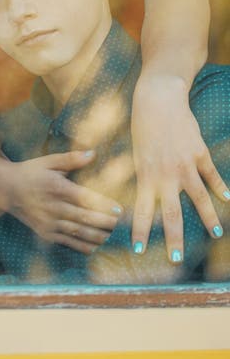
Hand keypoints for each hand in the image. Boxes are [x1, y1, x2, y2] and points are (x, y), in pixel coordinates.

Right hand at [0, 150, 122, 253]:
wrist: (4, 188)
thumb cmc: (30, 172)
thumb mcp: (48, 161)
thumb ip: (71, 159)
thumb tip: (93, 153)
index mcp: (56, 187)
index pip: (84, 198)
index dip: (103, 205)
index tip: (119, 209)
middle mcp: (53, 207)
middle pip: (84, 218)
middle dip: (105, 222)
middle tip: (120, 223)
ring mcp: (48, 222)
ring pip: (78, 232)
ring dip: (97, 236)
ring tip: (112, 235)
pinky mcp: (45, 233)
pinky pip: (68, 242)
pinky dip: (83, 246)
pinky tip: (96, 245)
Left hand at [131, 73, 228, 261]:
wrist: (158, 99)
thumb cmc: (143, 127)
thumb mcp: (138, 154)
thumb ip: (146, 177)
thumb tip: (148, 198)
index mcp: (146, 174)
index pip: (142, 210)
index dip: (140, 231)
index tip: (138, 250)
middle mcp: (166, 174)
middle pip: (172, 213)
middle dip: (173, 237)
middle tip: (175, 259)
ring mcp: (185, 164)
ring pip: (199, 197)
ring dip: (207, 218)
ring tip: (215, 234)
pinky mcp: (199, 152)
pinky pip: (212, 175)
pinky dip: (221, 187)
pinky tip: (227, 199)